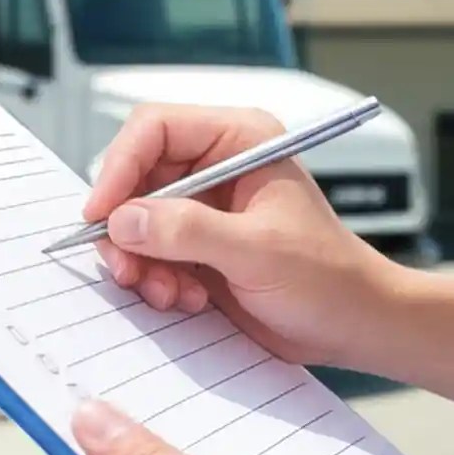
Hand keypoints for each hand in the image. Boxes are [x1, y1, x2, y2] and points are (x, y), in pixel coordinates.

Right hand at [84, 104, 400, 367]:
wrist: (352, 325)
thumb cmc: (328, 278)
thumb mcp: (257, 251)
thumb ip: (188, 231)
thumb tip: (125, 220)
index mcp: (238, 139)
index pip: (155, 129)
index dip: (120, 166)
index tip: (101, 214)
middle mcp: (214, 164)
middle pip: (135, 176)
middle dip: (127, 228)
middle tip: (129, 270)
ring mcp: (202, 205)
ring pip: (134, 219)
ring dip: (140, 262)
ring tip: (170, 292)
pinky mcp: (194, 243)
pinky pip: (147, 252)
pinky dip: (154, 279)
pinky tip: (187, 298)